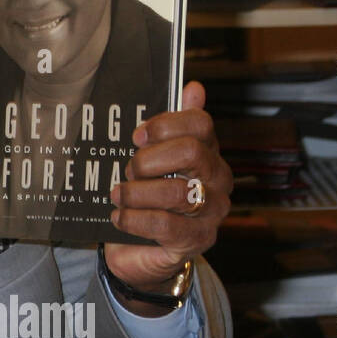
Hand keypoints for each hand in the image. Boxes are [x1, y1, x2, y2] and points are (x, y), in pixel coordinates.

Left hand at [105, 81, 232, 310]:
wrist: (144, 250)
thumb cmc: (149, 198)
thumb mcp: (155, 160)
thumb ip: (173, 126)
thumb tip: (194, 87)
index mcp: (208, 152)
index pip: (201, 124)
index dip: (164, 125)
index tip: (137, 136)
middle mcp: (217, 179)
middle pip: (191, 152)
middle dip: (148, 160)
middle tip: (128, 171)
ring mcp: (211, 211)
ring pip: (174, 191)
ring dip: (135, 193)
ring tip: (119, 195)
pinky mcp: (197, 239)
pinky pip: (163, 223)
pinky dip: (133, 218)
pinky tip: (119, 216)